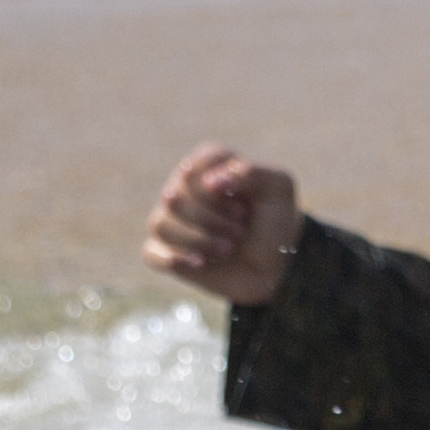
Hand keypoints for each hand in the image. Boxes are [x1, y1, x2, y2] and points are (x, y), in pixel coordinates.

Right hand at [143, 143, 302, 306]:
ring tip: (228, 249)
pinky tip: (201, 263)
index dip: (217, 192)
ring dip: (199, 240)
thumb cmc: (275, 220)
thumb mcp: (278, 189)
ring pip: (161, 224)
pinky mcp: (166, 251)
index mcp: (205, 165)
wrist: (278, 264)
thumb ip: (250, 172)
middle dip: (211, 219)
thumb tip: (211, 182)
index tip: (243, 206)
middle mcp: (181, 189)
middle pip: (173, 197)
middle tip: (240, 232)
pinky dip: (175, 259)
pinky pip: (152, 253)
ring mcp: (171, 220)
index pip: (192, 169)